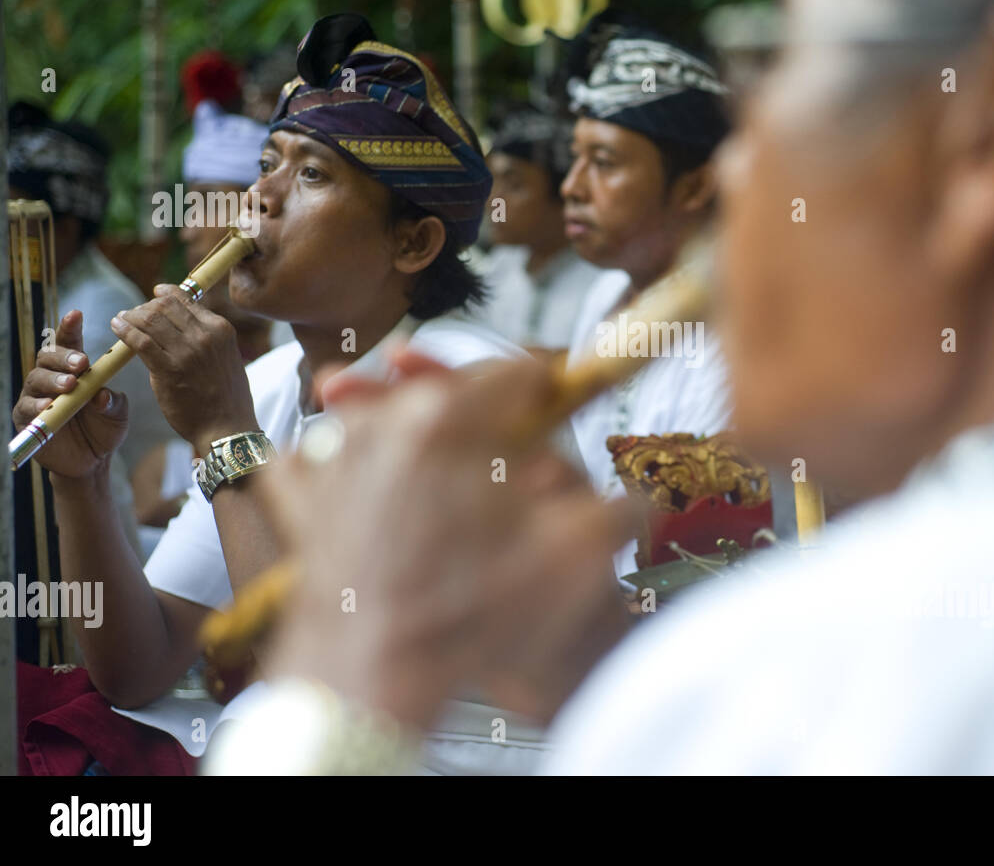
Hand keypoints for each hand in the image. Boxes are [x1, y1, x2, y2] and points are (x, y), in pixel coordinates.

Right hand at [12, 311, 129, 478]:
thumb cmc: (105, 428)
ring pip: (36, 379)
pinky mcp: (26, 419)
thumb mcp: (117, 413)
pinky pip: (25, 408)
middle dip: (64, 358)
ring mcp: (36, 397)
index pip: (70, 344)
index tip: (76, 314)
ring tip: (69, 385)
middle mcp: (52, 379)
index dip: (70, 328)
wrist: (93, 460)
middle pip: (49, 358)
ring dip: (53, 380)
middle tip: (81, 363)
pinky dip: (36, 405)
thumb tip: (102, 395)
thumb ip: (113, 402)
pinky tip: (47, 406)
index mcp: (75, 370)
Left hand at [110, 284, 258, 448]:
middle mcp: (206, 335)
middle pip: (165, 306)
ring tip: (122, 320)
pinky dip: (125, 330)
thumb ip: (207, 338)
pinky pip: (140, 341)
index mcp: (221, 329)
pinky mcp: (169, 369)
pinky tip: (117, 327)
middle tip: (133, 314)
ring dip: (131, 316)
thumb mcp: (226, 357)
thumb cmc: (226, 397)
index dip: (165, 294)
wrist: (228, 428)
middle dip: (145, 307)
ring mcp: (188, 351)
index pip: (186, 299)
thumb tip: (181, 324)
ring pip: (150, 319)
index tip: (154, 294)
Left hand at [260, 350, 635, 728]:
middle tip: (497, 439)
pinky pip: (314, 454)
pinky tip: (362, 483)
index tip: (553, 404)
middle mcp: (386, 417)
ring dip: (404, 422)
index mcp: (456, 417)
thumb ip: (622, 509)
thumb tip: (637, 499)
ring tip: (431, 458)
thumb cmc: (474, 616)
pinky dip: (337, 461)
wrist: (376, 681)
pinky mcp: (297, 495)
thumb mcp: (578, 557)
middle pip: (447, 385)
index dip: (547, 389)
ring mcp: (329, 454)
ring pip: (380, 409)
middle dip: (478, 408)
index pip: (516, 371)